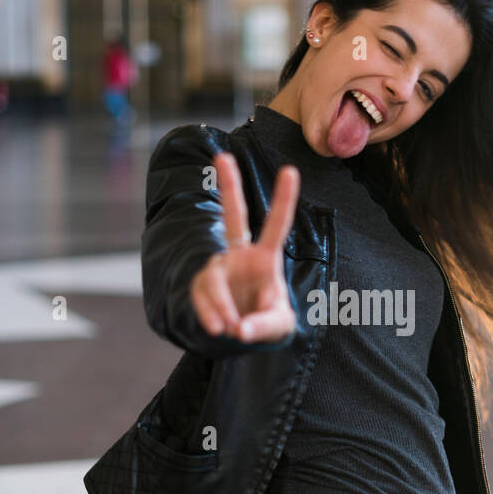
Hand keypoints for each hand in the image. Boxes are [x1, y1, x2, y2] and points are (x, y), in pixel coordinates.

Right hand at [189, 151, 298, 344]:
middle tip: (223, 157)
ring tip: (231, 329)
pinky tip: (218, 329)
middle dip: (228, 187)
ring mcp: (219, 267)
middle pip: (233, 216)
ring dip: (221, 305)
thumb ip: (263, 326)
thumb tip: (240, 329)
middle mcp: (241, 255)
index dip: (283, 199)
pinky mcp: (202, 284)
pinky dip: (209, 314)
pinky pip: (201, 296)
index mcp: (266, 258)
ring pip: (214, 278)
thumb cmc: (268, 323)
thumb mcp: (277, 327)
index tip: (291, 170)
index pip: (277, 225)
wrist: (243, 336)